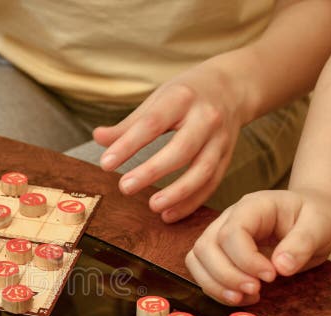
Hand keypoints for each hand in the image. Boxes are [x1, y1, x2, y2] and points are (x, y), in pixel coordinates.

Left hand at [93, 61, 246, 222]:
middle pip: (181, 149)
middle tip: (125, 188)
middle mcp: (206, 118)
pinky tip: (169, 214)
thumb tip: (98, 138)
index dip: (128, 145)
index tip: (106, 164)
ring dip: (178, 193)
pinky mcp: (227, 157)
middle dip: (152, 171)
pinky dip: (191, 202)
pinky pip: (211, 184)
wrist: (232, 87)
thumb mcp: (158, 99)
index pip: (152, 123)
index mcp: (182, 98)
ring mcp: (220, 139)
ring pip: (202, 170)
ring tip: (153, 206)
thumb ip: (129, 124)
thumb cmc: (186, 94)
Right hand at [186, 190, 330, 305]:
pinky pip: (203, 273)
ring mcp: (219, 235)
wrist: (310, 219)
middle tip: (256, 291)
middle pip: (206, 247)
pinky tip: (243, 298)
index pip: (231, 232)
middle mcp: (228, 219)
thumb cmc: (315, 217)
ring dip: (216, 285)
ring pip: (197, 260)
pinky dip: (217, 290)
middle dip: (227, 275)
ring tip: (245, 298)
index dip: (246, 259)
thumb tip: (282, 267)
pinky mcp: (219, 254)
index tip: (272, 276)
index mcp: (252, 206)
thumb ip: (303, 244)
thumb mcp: (321, 226)